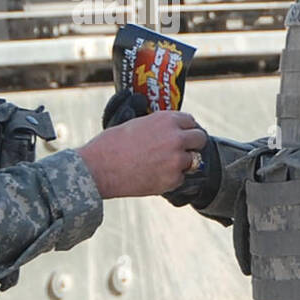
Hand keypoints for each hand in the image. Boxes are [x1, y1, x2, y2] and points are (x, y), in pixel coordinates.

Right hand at [79, 111, 207, 198]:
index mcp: (166, 119)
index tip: (184, 134)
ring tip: (164, 165)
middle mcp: (176, 138)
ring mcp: (176, 160)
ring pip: (194, 161)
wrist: (99, 168)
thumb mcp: (134, 122)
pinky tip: (155, 176)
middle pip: (200, 139)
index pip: (190, 121)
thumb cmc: (110, 144)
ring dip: (183, 163)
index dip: (186, 128)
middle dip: (193, 144)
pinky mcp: (172, 180)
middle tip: (182, 150)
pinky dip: (172, 178)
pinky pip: (181, 178)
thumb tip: (164, 127)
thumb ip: (155, 124)